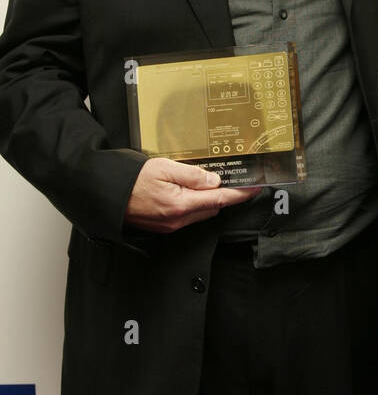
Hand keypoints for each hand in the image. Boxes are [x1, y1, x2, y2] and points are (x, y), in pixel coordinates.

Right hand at [124, 157, 261, 233]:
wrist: (107, 194)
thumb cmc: (132, 179)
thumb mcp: (164, 167)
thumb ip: (192, 175)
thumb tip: (214, 181)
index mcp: (180, 205)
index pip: (219, 200)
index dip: (238, 194)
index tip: (254, 189)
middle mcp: (177, 220)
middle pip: (212, 208)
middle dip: (221, 195)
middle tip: (224, 178)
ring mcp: (171, 226)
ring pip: (200, 213)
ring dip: (206, 200)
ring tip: (199, 183)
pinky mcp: (164, 227)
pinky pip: (188, 217)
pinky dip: (193, 205)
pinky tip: (186, 192)